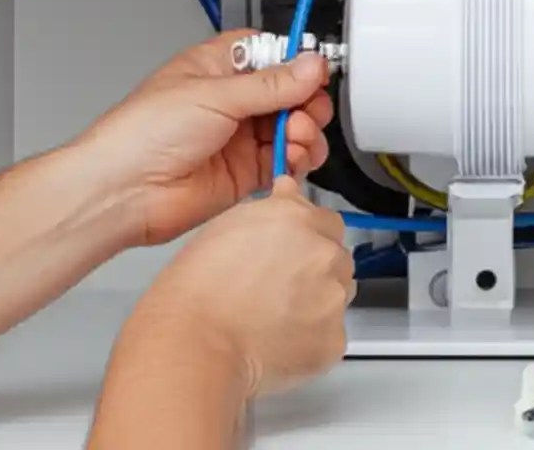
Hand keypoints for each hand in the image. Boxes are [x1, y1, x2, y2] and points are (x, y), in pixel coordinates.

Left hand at [77, 31, 332, 245]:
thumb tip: (311, 65)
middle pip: (290, 93)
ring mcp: (239, 137)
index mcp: (217, 68)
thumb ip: (270, 84)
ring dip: (306, 131)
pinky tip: (292, 157)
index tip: (314, 72)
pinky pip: (287, 160)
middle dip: (307, 101)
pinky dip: (299, 159)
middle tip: (306, 111)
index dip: (297, 62)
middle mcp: (231, 101)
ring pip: (293, 128)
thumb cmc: (142, 133)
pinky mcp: (246, 172)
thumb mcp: (213, 95)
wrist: (122, 192)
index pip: (271, 55)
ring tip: (297, 137)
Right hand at [124, 177, 352, 396]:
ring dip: (317, 302)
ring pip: (337, 295)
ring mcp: (334, 298)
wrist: (196, 342)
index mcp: (299, 219)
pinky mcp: (335, 339)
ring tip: (275, 317)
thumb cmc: (199, 286)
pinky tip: (279, 341)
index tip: (291, 252)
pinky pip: (331, 334)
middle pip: (336, 258)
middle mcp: (325, 253)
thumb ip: (272, 207)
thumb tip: (289, 190)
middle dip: (315, 270)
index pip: (328, 222)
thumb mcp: (226, 226)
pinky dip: (312, 338)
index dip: (309, 237)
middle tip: (277, 288)